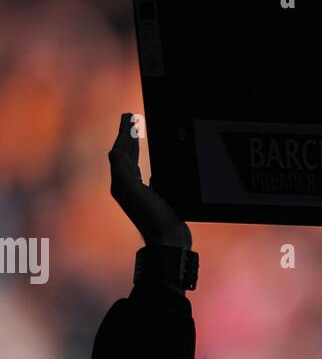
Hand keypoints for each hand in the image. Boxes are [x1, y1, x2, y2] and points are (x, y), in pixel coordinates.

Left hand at [108, 114, 190, 248]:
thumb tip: (116, 149)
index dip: (124, 133)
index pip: (120, 151)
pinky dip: (147, 164)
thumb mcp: (132, 189)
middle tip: (131, 118)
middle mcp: (127, 188)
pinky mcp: (154, 201)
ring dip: (136, 148)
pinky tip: (151, 163)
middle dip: (127, 137)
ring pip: (134, 165)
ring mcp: (140, 195)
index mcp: (121, 183)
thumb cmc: (152, 216)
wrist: (168, 241)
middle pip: (124, 156)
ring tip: (138, 135)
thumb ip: (121, 168)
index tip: (129, 116)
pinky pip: (146, 176)